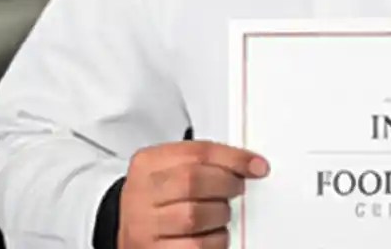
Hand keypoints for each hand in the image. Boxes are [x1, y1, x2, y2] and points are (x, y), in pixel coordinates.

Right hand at [118, 140, 269, 248]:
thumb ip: (205, 162)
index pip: (196, 152)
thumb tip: (250, 165)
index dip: (232, 157)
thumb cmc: (159, 199)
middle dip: (226, 184)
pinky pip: (195, 247)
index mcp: (148, 164)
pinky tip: (214, 234)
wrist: (134, 231)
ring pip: (193, 216)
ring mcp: (145, 226)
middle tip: (237, 189)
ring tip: (220, 214)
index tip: (255, 165)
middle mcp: (141, 193)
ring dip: (220, 215)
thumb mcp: (172, 169)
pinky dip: (215, 241)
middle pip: (193, 181)